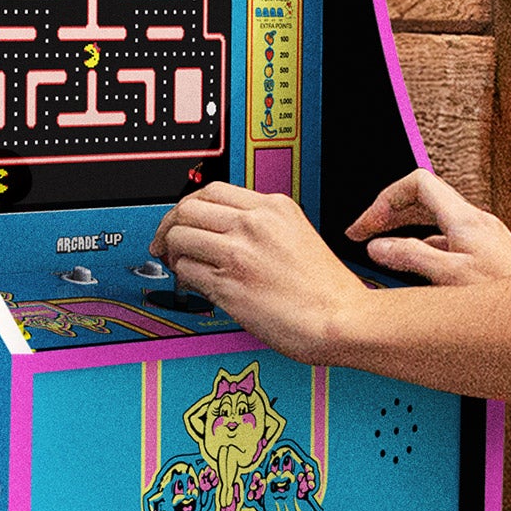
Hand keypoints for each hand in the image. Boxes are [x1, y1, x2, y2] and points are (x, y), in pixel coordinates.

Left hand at [150, 182, 369, 361]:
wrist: (342, 320)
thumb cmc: (327, 290)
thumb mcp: (297, 236)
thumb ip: (261, 229)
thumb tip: (224, 234)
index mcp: (274, 207)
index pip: (212, 191)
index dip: (190, 206)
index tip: (184, 219)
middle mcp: (254, 224)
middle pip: (188, 208)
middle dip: (171, 225)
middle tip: (168, 242)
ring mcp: (239, 252)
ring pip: (180, 236)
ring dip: (173, 252)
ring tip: (180, 265)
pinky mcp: (227, 283)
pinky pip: (186, 270)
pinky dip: (182, 276)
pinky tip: (193, 283)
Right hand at [345, 170, 510, 285]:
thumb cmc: (507, 300)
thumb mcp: (449, 278)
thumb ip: (410, 258)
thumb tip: (378, 247)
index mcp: (465, 219)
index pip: (417, 183)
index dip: (386, 199)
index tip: (366, 227)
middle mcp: (476, 222)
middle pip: (423, 200)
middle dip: (389, 215)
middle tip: (362, 237)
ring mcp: (483, 238)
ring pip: (434, 224)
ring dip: (405, 235)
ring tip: (382, 256)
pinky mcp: (487, 257)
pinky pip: (447, 244)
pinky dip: (423, 252)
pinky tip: (415, 276)